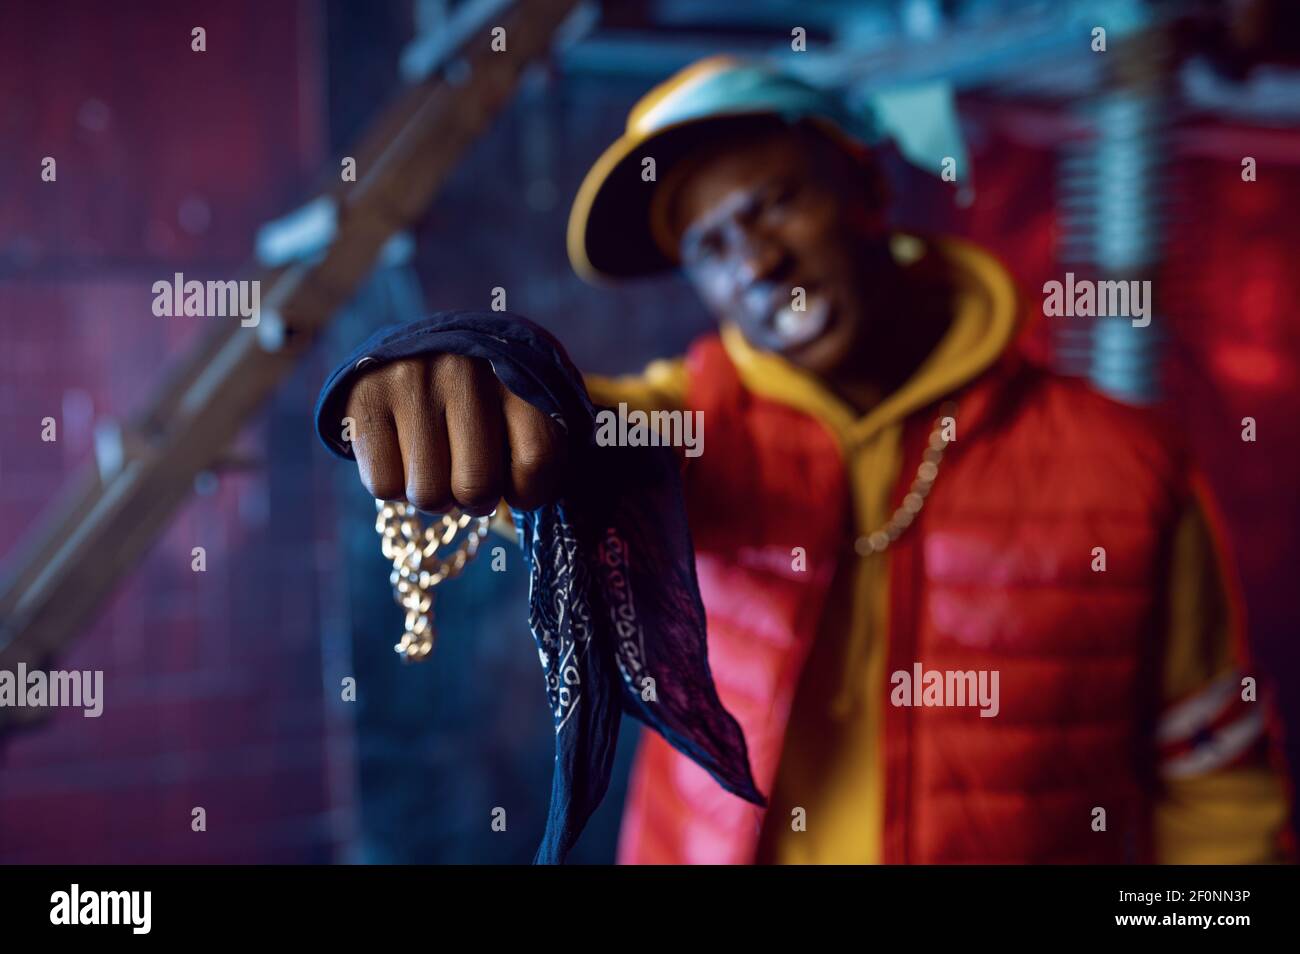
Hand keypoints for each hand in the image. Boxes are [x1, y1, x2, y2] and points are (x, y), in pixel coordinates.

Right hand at [343, 353, 564, 514]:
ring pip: (428, 493)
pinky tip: (401, 458)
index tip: (516, 487)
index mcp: (516, 372)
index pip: (538, 456)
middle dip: (474, 501)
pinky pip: (384, 486)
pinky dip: (394, 488)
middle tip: (467, 483)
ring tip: (435, 468)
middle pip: (476, 485)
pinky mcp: (366, 398)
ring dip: (433, 497)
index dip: (529, 492)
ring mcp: (411, 381)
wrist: (408, 355)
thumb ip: (534, 449)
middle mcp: (465, 369)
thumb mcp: (519, 409)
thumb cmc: (476, 401)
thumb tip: (521, 503)